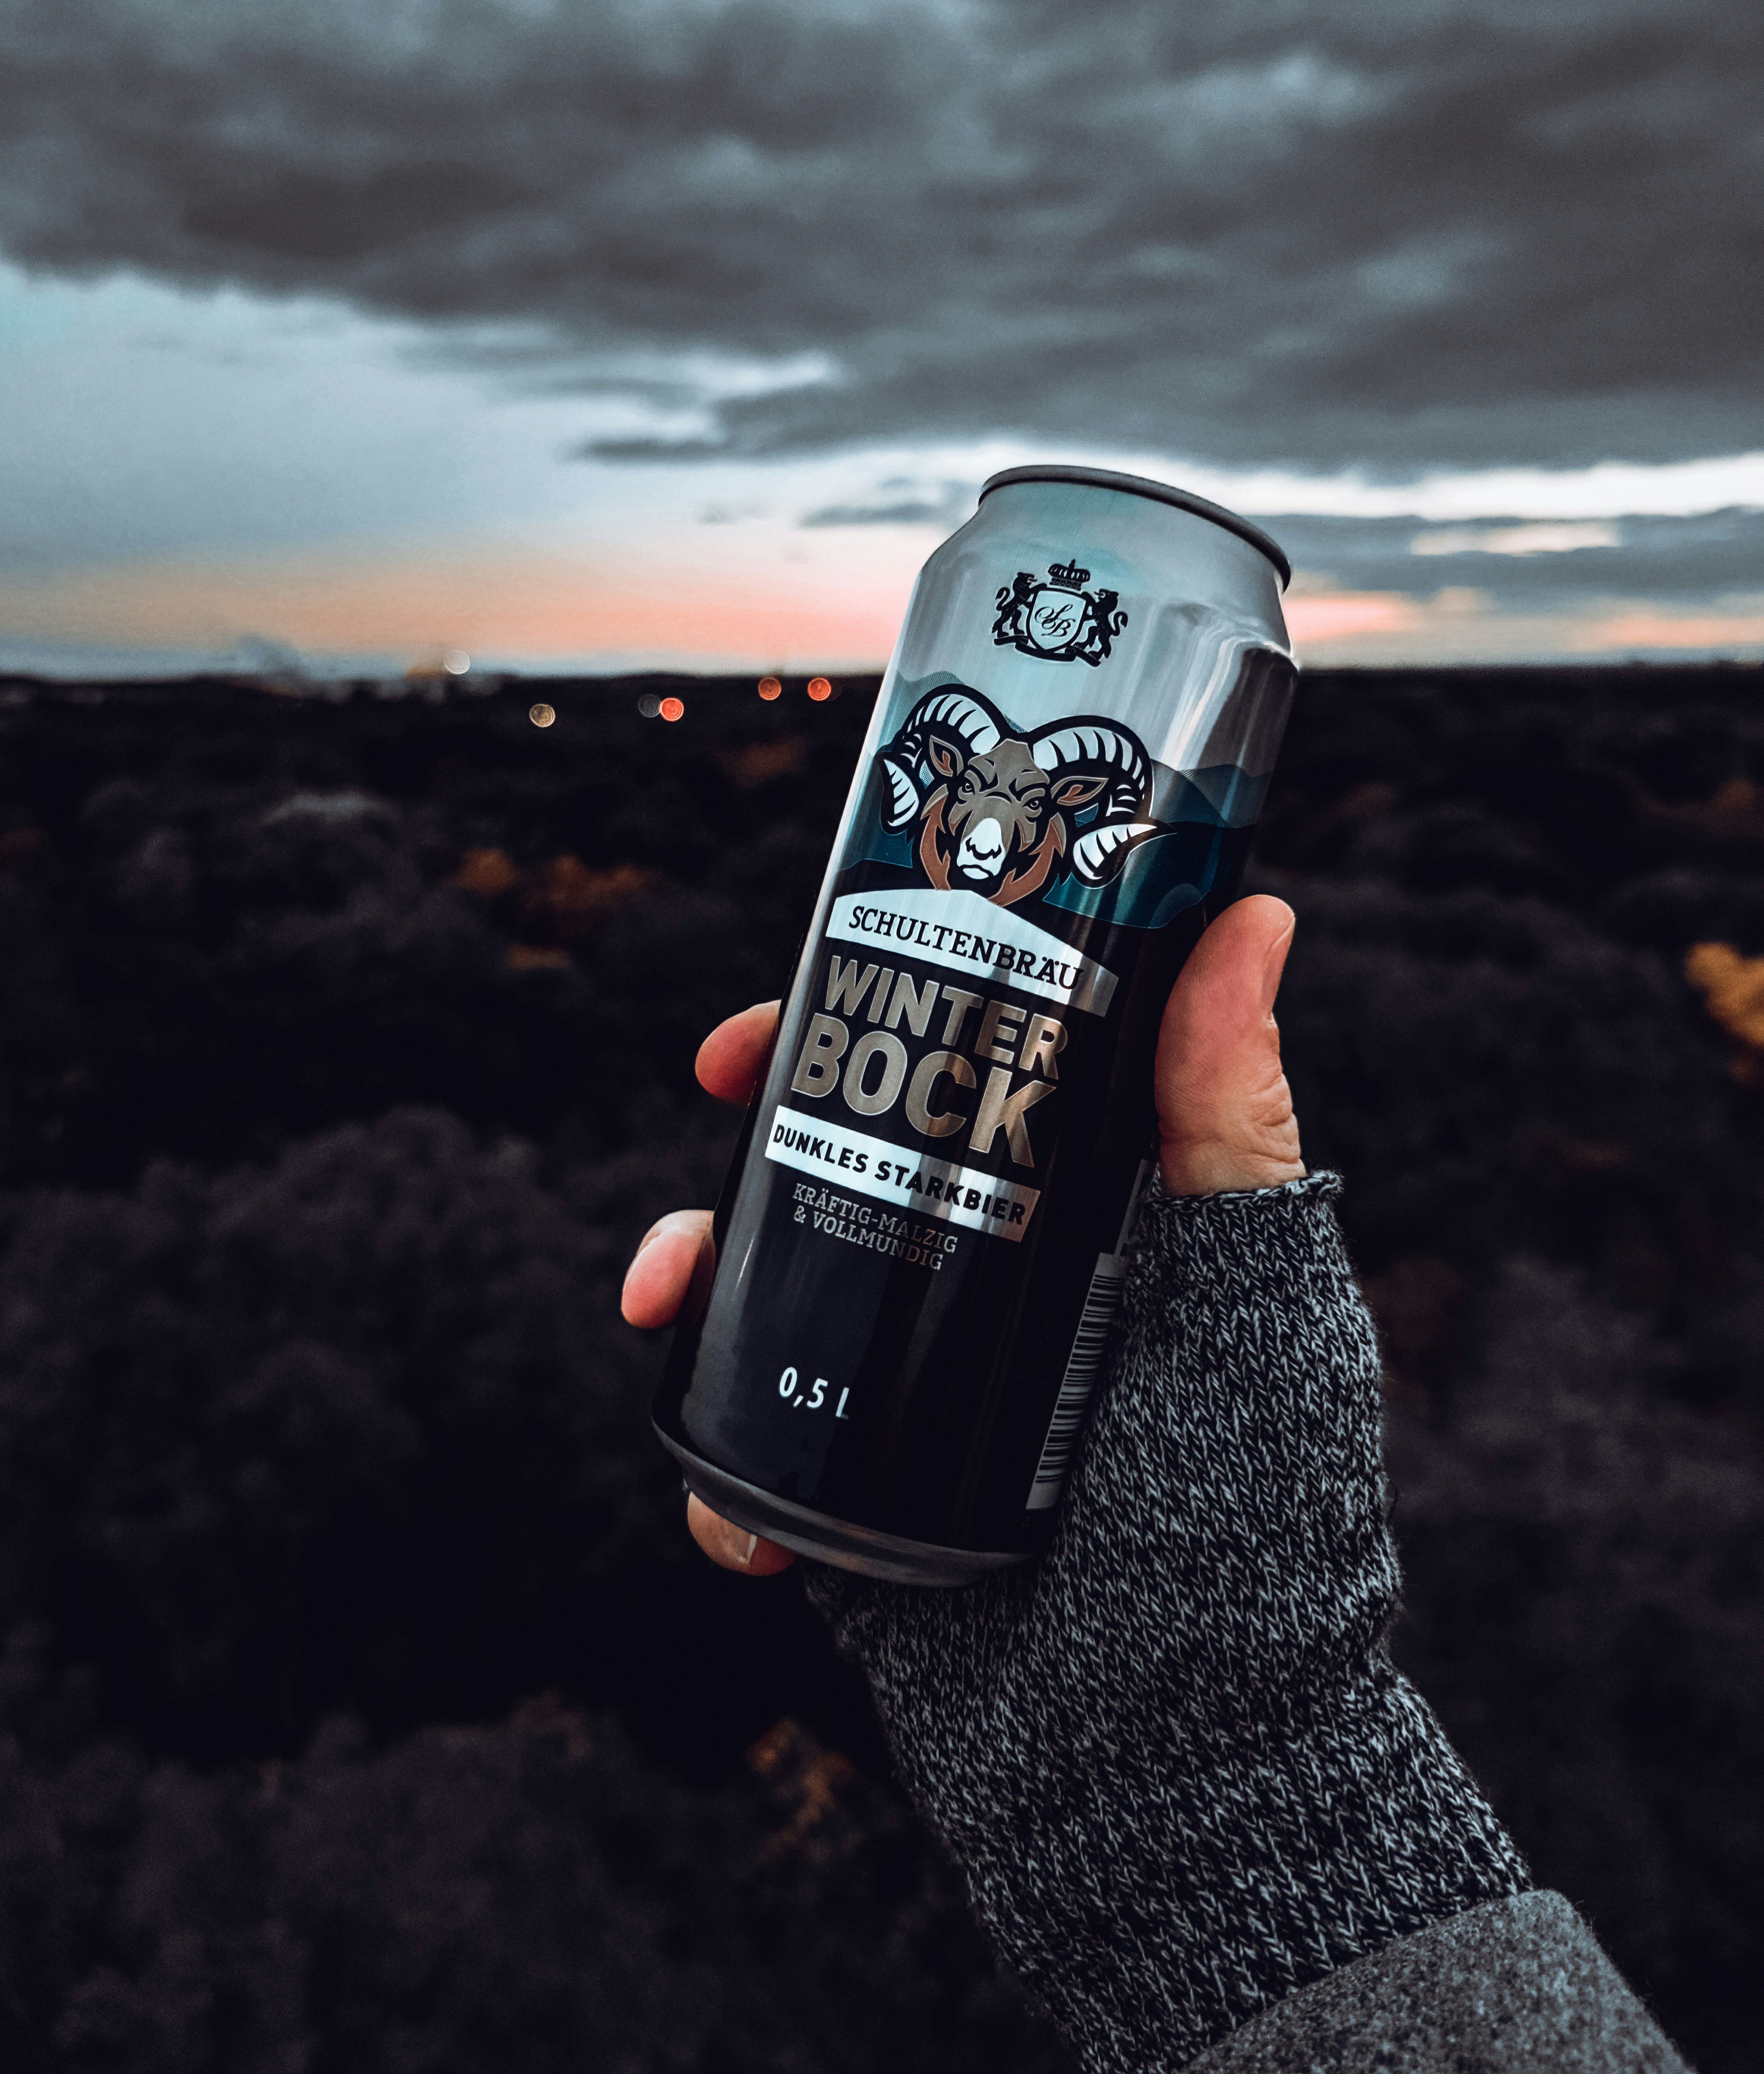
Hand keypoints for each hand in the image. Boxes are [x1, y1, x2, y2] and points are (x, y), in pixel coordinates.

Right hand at [620, 896, 1303, 1574]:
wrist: (1185, 1791)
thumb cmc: (1261, 1552)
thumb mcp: (1259, 1319)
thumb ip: (1235, 1132)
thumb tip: (1255, 919)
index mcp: (1086, 1232)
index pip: (972, 1083)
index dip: (879, 1013)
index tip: (798, 993)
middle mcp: (994, 1297)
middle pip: (847, 1163)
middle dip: (756, 1130)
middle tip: (710, 1113)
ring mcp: (915, 1401)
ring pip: (771, 1295)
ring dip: (694, 1277)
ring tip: (662, 1303)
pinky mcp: (856, 1510)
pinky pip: (751, 1455)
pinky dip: (714, 1470)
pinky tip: (737, 1512)